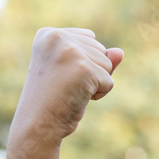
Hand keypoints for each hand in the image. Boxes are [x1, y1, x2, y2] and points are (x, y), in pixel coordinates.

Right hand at [11, 27, 123, 144]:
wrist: (38, 124)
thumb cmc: (53, 100)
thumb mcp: (74, 73)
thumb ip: (97, 57)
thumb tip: (120, 52)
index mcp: (49, 34)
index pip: (90, 38)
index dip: (83, 62)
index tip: (60, 76)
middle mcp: (57, 37)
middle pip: (100, 50)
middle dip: (91, 72)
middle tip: (65, 86)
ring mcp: (71, 51)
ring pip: (107, 64)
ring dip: (95, 84)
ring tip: (70, 91)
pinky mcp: (84, 68)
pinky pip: (109, 82)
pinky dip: (99, 95)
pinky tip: (77, 98)